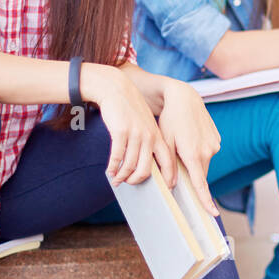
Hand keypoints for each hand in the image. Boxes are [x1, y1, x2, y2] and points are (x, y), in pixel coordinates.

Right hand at [83, 63, 174, 187]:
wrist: (117, 89)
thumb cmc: (131, 110)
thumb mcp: (146, 125)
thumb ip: (149, 142)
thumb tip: (147, 165)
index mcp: (158, 137)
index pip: (168, 162)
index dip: (169, 178)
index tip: (166, 189)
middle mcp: (149, 137)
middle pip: (147, 170)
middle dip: (137, 181)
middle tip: (130, 183)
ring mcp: (135, 134)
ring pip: (130, 165)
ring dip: (122, 176)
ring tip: (116, 179)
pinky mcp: (121, 132)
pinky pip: (117, 157)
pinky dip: (113, 168)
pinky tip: (110, 171)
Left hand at [157, 78, 221, 215]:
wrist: (184, 98)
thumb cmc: (170, 120)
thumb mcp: (165, 142)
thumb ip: (169, 165)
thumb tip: (172, 184)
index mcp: (193, 154)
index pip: (201, 184)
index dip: (206, 201)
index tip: (213, 214)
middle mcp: (208, 151)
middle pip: (200, 174)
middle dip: (191, 174)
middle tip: (178, 161)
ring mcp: (214, 145)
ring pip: (203, 163)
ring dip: (194, 161)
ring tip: (183, 143)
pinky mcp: (216, 139)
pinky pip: (207, 152)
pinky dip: (199, 152)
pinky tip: (190, 138)